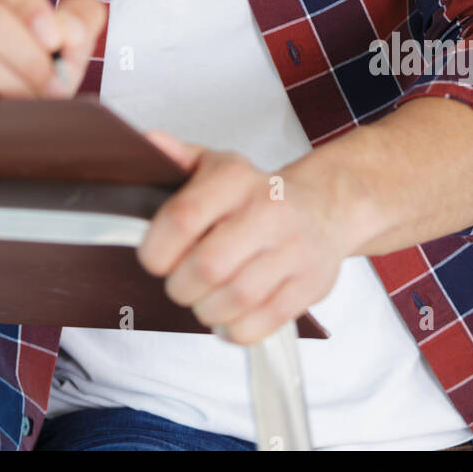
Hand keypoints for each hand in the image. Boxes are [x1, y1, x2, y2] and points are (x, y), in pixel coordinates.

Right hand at [0, 0, 105, 96]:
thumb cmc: (31, 70)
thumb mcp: (65, 43)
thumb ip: (80, 22)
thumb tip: (69, 29)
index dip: (27, 2)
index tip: (54, 39)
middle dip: (29, 57)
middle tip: (55, 84)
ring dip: (13, 82)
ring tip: (33, 101)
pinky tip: (4, 108)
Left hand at [137, 131, 348, 344]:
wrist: (325, 207)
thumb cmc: (259, 194)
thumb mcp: (219, 166)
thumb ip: (179, 158)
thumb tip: (147, 143)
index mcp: (236, 178)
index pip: (183, 217)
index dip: (157, 248)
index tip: (154, 258)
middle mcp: (267, 210)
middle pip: (206, 266)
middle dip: (181, 285)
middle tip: (182, 283)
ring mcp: (292, 249)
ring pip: (234, 298)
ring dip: (207, 309)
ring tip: (205, 298)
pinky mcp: (309, 285)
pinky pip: (261, 323)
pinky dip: (235, 329)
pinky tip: (230, 314)